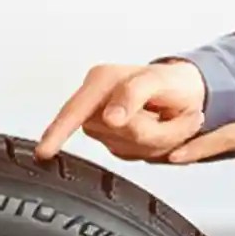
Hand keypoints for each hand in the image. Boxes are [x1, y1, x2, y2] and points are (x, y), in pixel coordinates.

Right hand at [36, 60, 206, 160]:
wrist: (190, 94)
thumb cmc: (174, 82)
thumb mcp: (160, 79)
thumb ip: (134, 93)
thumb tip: (110, 117)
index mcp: (102, 80)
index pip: (74, 109)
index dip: (58, 131)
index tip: (44, 151)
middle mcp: (97, 101)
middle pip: (109, 134)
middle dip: (145, 131)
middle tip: (168, 115)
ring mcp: (104, 123)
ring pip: (122, 148)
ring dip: (153, 140)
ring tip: (165, 119)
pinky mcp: (114, 140)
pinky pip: (132, 156)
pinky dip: (154, 147)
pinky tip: (160, 130)